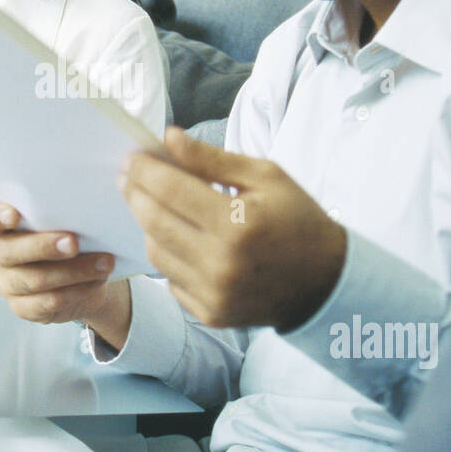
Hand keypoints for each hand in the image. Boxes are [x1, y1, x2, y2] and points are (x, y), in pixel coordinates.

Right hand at [0, 198, 131, 347]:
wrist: (90, 275)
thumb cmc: (77, 234)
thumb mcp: (70, 217)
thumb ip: (65, 207)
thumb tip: (91, 195)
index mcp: (2, 224)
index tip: (14, 215)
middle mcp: (0, 252)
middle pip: (8, 250)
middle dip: (43, 246)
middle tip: (73, 242)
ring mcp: (9, 282)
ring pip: (34, 279)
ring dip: (73, 271)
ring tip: (104, 262)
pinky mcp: (24, 307)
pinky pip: (47, 303)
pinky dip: (77, 292)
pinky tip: (96, 282)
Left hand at [118, 126, 346, 331]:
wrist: (323, 282)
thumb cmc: (296, 219)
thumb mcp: (266, 177)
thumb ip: (213, 159)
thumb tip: (169, 137)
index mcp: (238, 223)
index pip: (171, 190)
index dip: (145, 170)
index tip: (131, 157)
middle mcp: (221, 263)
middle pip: (154, 221)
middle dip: (134, 193)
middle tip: (127, 175)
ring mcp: (213, 293)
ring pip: (156, 252)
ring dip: (147, 224)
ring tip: (150, 203)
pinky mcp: (210, 313)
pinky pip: (170, 279)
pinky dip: (167, 255)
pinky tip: (175, 237)